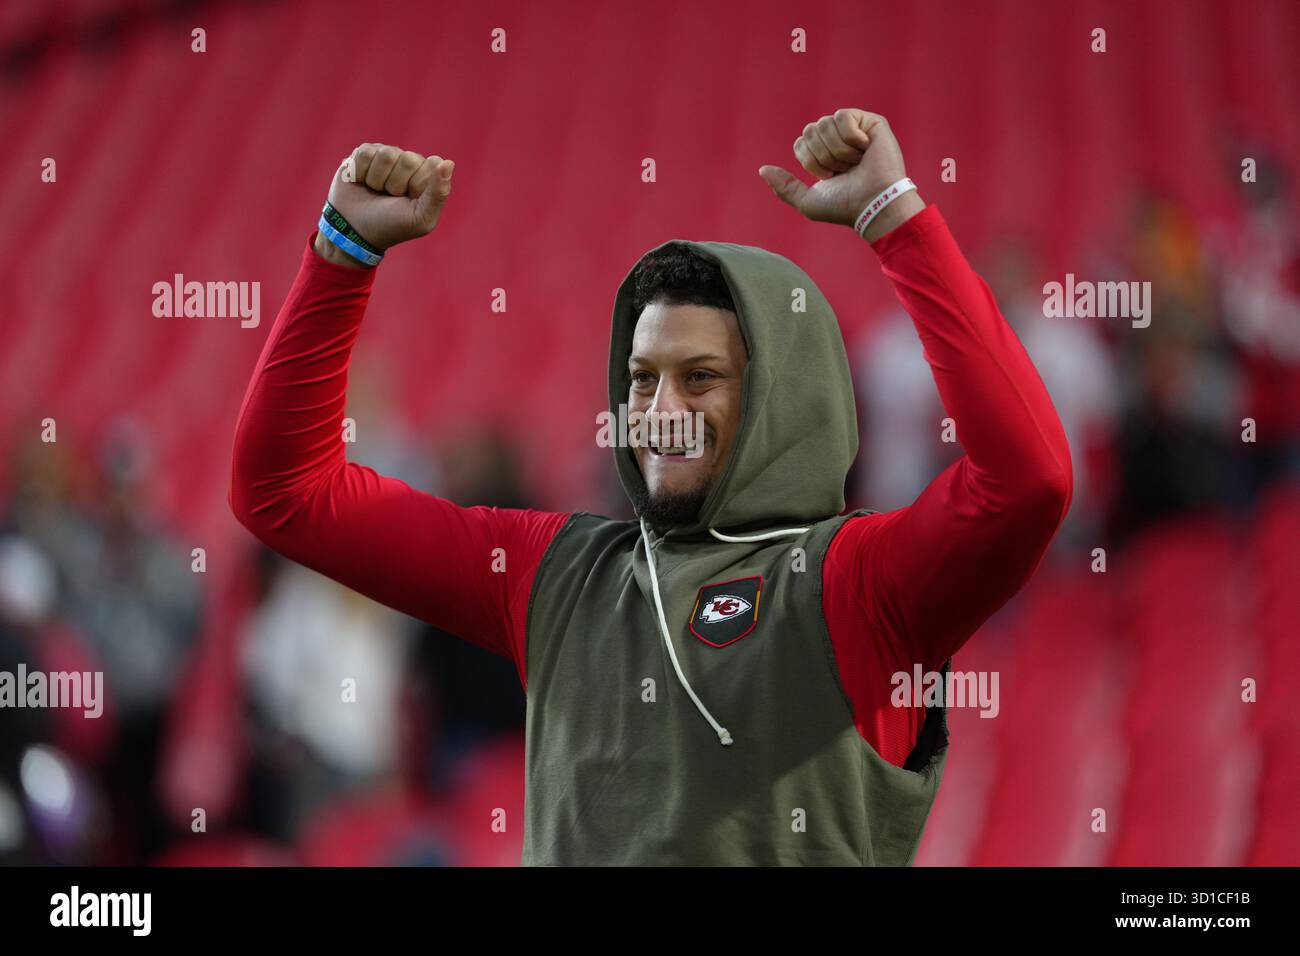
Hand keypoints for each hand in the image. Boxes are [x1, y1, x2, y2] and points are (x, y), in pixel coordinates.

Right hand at [317, 143, 454, 263]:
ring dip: (377, 179)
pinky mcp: (364, 153)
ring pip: (386, 154)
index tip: (409, 200)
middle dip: (395, 184)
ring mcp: (386, 157)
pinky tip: (361, 182)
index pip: (432, 164)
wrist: (353, 230)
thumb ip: (439, 193)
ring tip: (375, 191)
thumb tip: (449, 162)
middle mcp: (409, 163)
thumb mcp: (421, 218)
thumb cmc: (391, 226)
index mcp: (427, 177)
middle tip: (389, 198)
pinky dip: (360, 172)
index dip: (417, 185)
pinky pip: (365, 152)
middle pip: (408, 159)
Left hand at [759, 109, 916, 235]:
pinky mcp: (872, 122)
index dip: (810, 161)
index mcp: (825, 155)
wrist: (873, 204)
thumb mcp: (807, 201)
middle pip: (809, 130)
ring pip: (825, 123)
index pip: (800, 143)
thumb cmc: (844, 206)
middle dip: (822, 155)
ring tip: (856, 162)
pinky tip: (865, 149)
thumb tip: (762, 170)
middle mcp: (839, 140)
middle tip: (843, 170)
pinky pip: (843, 116)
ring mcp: (856, 130)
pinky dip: (851, 137)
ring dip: (837, 150)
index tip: (829, 177)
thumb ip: (784, 187)